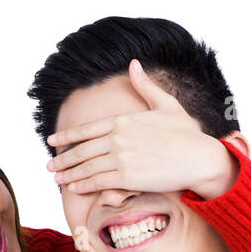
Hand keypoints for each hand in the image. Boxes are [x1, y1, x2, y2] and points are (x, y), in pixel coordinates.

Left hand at [46, 59, 237, 199]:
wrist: (200, 158)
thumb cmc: (186, 133)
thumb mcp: (165, 104)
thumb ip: (145, 86)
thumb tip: (134, 63)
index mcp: (123, 120)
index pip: (86, 129)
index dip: (67, 136)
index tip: (53, 140)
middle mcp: (118, 138)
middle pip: (82, 150)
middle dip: (63, 158)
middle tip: (50, 164)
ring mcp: (121, 158)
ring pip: (87, 167)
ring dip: (69, 174)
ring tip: (57, 178)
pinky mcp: (127, 178)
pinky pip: (98, 182)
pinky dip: (83, 185)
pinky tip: (73, 188)